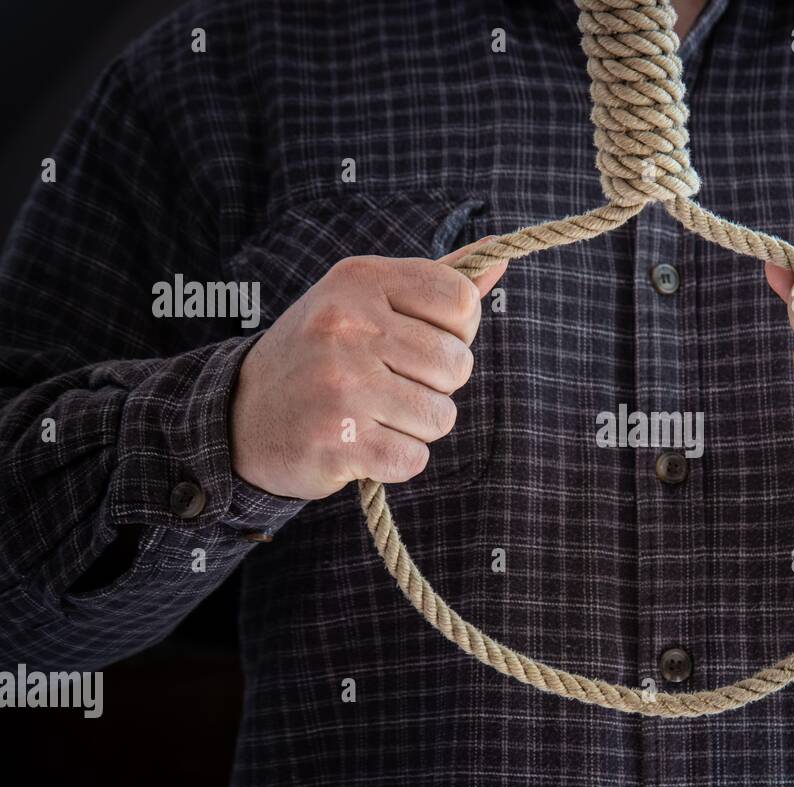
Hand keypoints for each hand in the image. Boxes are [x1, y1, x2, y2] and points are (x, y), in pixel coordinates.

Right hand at [230, 238, 506, 499]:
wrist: (239, 417)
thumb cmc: (321, 355)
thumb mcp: (365, 302)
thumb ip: (434, 283)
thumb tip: (498, 261)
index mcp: (360, 280)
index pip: (461, 301)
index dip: (456, 332)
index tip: (419, 342)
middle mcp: (348, 325)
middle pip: (458, 365)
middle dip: (435, 386)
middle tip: (387, 385)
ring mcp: (341, 384)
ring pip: (441, 417)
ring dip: (416, 427)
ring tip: (373, 414)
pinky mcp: (338, 441)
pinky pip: (414, 459)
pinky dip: (396, 461)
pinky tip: (362, 444)